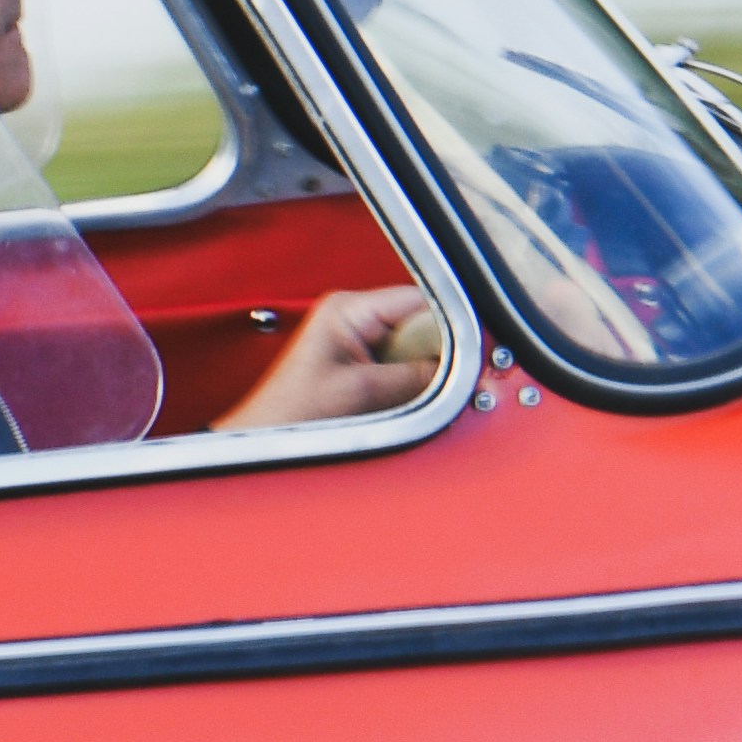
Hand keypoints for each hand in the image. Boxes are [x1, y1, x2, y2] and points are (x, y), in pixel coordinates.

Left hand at [218, 283, 454, 434]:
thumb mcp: (361, 393)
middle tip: (459, 379)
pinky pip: (407, 369)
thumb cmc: (290, 416)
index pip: (422, 298)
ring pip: (420, 349)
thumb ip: (416, 378)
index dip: (454, 322)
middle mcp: (356, 317)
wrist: (265, 443)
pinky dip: (416, 386)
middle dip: (443, 353)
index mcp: (349, 308)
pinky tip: (415, 402)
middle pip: (426, 324)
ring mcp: (361, 342)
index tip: (476, 347)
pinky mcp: (365, 367)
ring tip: (430, 395)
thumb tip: (463, 372)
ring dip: (430, 373)